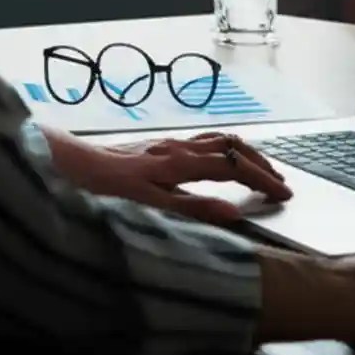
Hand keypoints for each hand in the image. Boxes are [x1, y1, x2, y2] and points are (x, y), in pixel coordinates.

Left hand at [54, 130, 291, 224]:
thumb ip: (193, 209)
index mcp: (181, 162)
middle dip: (262, 164)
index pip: (235, 167)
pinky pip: (205, 141)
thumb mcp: (150, 206)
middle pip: (234, 148)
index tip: (283, 194)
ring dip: (245, 154)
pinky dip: (225, 150)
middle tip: (281, 183)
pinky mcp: (160, 147)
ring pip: (220, 141)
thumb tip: (233, 213)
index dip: (263, 180)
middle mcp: (179, 148)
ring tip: (261, 170)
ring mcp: (170, 144)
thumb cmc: (105, 186)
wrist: (71, 163)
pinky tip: (221, 162)